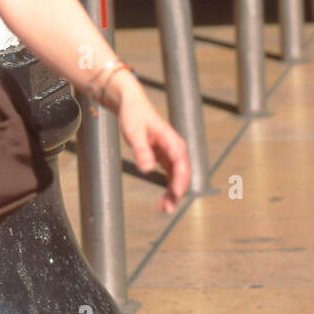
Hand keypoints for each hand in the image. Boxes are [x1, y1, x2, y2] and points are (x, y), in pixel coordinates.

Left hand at [100, 71, 190, 214]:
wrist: (131, 104)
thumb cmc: (133, 116)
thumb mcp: (134, 132)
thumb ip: (141, 150)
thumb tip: (147, 169)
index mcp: (171, 140)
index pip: (180, 162)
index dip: (180, 179)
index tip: (176, 194)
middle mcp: (175, 147)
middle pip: (182, 173)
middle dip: (177, 192)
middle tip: (166, 209)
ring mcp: (171, 153)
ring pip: (177, 177)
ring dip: (172, 193)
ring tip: (163, 209)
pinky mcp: (165, 157)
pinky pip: (171, 176)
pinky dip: (168, 188)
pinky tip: (162, 201)